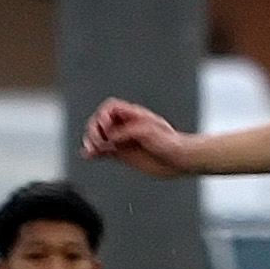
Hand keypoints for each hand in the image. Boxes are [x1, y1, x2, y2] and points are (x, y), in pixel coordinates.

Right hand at [81, 98, 200, 176]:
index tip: (106, 128)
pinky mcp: (123, 154)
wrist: (181, 160)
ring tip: (90, 149)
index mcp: (134, 115)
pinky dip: (95, 152)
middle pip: (101, 121)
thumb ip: (130, 132)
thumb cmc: (171, 143)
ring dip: (92, 141)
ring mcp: (124, 140)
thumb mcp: (151, 133)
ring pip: (100, 136)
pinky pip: (104, 151)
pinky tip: (89, 155)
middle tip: (97, 141)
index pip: (110, 108)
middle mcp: (126, 126)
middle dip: (94, 129)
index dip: (104, 116)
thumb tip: (112, 137)